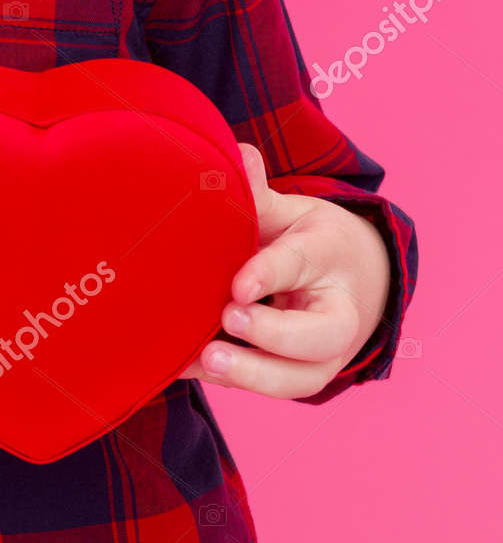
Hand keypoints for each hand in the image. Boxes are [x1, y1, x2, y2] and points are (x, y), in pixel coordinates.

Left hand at [177, 143, 392, 398]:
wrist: (357, 283)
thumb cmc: (313, 244)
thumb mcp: (295, 213)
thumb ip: (262, 195)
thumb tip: (239, 154)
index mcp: (329, 258)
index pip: (301, 265)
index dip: (269, 275)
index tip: (238, 286)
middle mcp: (338, 316)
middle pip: (318, 337)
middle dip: (272, 334)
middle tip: (228, 318)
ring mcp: (322, 356)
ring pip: (298, 378)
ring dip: (251, 373)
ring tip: (205, 360)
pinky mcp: (298, 378)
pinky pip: (268, 387)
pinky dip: (228, 381)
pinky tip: (185, 368)